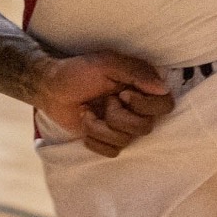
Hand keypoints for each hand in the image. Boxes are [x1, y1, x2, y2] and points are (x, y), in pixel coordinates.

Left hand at [35, 51, 173, 157]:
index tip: (122, 94)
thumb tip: (163, 88)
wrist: (50, 88)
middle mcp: (137, 108)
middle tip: (104, 101)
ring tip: (88, 112)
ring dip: (100, 127)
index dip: (145, 106)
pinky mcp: (108, 139)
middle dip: (117, 117)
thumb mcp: (106, 63)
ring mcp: (122, 125)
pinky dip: (95, 140)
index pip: (165, 105)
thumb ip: (136, 72)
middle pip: (145, 127)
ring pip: (126, 141)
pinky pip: (112, 152)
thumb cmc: (77, 71)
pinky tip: (87, 124)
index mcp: (141, 87)